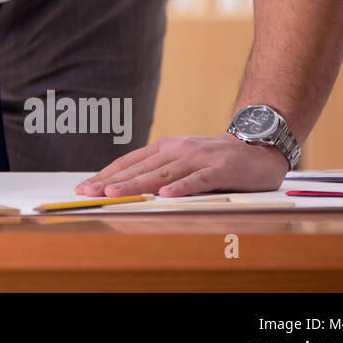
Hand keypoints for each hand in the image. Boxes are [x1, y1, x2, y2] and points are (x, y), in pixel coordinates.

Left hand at [74, 134, 289, 197]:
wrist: (257, 146)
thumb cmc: (214, 159)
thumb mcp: (181, 161)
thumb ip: (158, 171)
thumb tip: (123, 186)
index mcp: (164, 148)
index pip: (129, 162)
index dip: (106, 174)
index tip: (84, 187)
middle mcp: (177, 150)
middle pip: (140, 168)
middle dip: (111, 182)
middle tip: (89, 193)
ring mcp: (199, 158)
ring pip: (162, 174)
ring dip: (137, 184)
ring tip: (114, 194)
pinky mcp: (221, 169)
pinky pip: (198, 180)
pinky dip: (181, 187)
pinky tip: (166, 196)